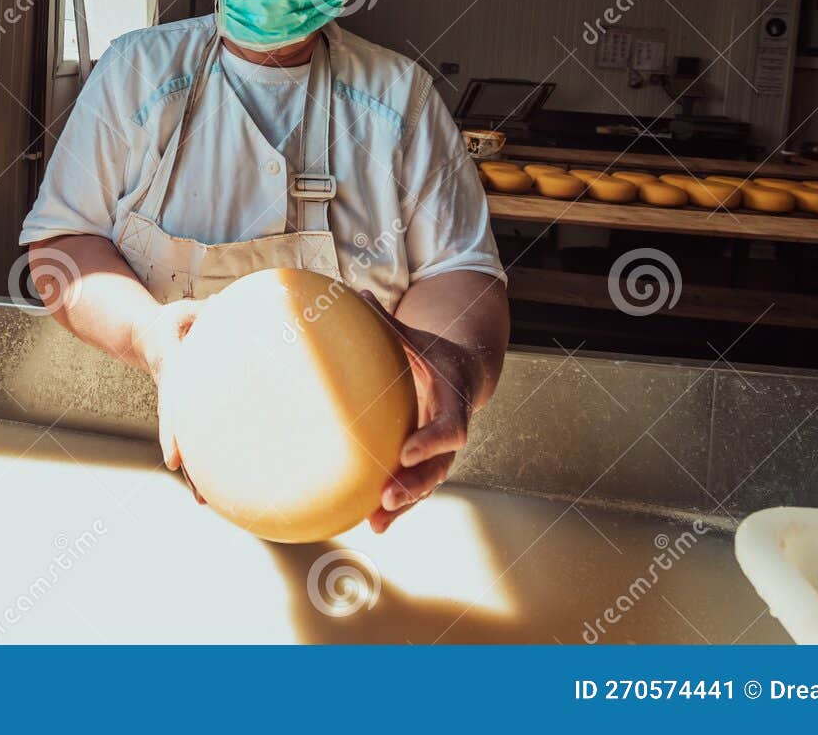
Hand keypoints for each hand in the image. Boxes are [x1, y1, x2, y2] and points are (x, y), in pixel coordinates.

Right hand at [130, 300, 203, 492]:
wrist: (149, 338)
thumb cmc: (171, 323)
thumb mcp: (183, 311)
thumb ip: (203, 311)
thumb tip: (224, 305)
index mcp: (170, 369)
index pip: (172, 400)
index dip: (173, 428)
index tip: (173, 457)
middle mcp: (171, 392)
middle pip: (173, 427)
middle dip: (179, 452)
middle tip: (186, 479)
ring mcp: (176, 405)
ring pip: (182, 439)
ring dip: (192, 470)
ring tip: (204, 501)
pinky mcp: (185, 411)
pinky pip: (193, 436)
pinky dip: (201, 461)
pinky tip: (212, 488)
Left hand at [360, 290, 477, 532]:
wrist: (463, 372)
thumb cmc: (432, 351)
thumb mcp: (415, 337)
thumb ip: (387, 322)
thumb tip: (355, 293)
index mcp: (452, 401)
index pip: (448, 428)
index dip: (430, 441)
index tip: (405, 451)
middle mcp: (451, 430)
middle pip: (440, 466)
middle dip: (416, 484)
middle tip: (388, 497)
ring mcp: (441, 450)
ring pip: (428, 483)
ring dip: (406, 504)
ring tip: (377, 522)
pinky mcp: (428, 460)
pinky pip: (416, 486)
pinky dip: (398, 506)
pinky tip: (373, 523)